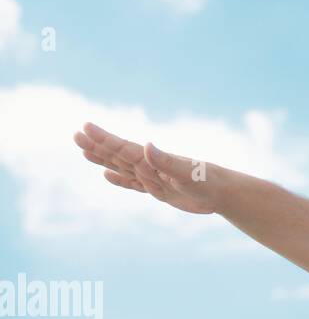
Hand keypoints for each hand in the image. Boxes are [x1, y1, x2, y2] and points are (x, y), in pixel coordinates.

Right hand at [73, 121, 223, 214]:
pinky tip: (107, 175)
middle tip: (76, 134)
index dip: (104, 138)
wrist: (223, 192)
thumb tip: (146, 145)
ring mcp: (152, 178)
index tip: (85, 126)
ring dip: (102, 159)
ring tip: (84, 150)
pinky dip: (119, 180)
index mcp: (153, 160)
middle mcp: (150, 166)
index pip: (123, 147)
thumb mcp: (188, 172)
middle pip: (117, 154)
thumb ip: (166, 161)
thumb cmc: (208, 181)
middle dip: (97, 145)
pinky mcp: (158, 190)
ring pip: (121, 167)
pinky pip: (132, 184)